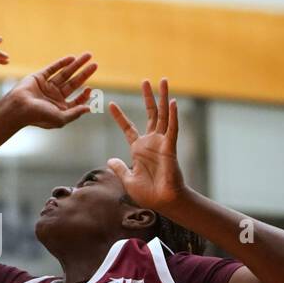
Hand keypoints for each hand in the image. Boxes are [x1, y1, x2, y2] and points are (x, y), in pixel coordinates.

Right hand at [2, 52, 97, 129]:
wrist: (18, 108)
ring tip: (88, 56)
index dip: (84, 95)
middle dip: (84, 74)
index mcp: (59, 108)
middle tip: (95, 65)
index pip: (76, 100)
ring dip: (76, 65)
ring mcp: (47, 86)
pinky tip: (72, 58)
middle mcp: (54, 97)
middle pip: (73, 83)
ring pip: (65, 73)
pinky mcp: (39, 77)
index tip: (90, 88)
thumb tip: (89, 109)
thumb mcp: (60, 119)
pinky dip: (62, 63)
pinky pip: (52, 68)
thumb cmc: (38, 116)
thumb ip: (75, 113)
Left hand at [107, 78, 188, 212]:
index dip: (120, 116)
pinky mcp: (170, 147)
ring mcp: (162, 143)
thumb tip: (109, 160)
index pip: (128, 128)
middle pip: (150, 114)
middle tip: (145, 81)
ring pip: (163, 115)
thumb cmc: (148, 193)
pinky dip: (173, 115)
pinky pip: (172, 128)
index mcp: (139, 149)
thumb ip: (119, 168)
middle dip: (148, 97)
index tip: (111, 104)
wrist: (163, 201)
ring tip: (163, 81)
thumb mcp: (127, 179)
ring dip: (163, 98)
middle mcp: (151, 142)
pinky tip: (173, 102)